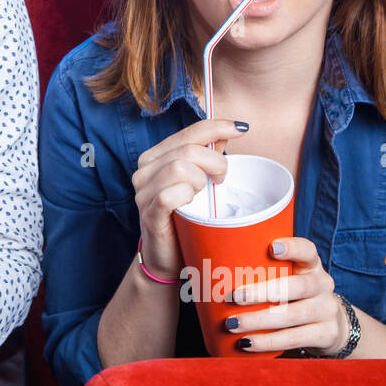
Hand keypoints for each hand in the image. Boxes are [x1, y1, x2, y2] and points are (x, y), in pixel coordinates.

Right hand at [131, 118, 245, 279]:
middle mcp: (144, 170)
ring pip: (179, 168)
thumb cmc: (184, 220)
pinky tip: (191, 203)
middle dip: (215, 162)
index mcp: (156, 157)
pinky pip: (169, 195)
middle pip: (188, 150)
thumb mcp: (197, 183)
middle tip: (221, 180)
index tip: (241, 129)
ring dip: (200, 180)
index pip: (188, 132)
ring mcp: (143, 192)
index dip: (216, 126)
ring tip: (203, 194)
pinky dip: (187, 196)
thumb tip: (225, 132)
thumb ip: (206, 156)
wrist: (166, 259)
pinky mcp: (149, 214)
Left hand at [223, 236, 349, 354]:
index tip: (271, 247)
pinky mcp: (325, 335)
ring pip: (292, 316)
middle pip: (297, 287)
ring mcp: (326, 311)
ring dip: (259, 321)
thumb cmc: (295, 296)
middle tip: (233, 296)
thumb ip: (261, 272)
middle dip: (262, 292)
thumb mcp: (289, 279)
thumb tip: (203, 269)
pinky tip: (247, 343)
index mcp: (311, 266)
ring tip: (232, 324)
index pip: (308, 251)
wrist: (332, 326)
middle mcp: (323, 286)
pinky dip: (268, 342)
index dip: (292, 248)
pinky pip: (294, 339)